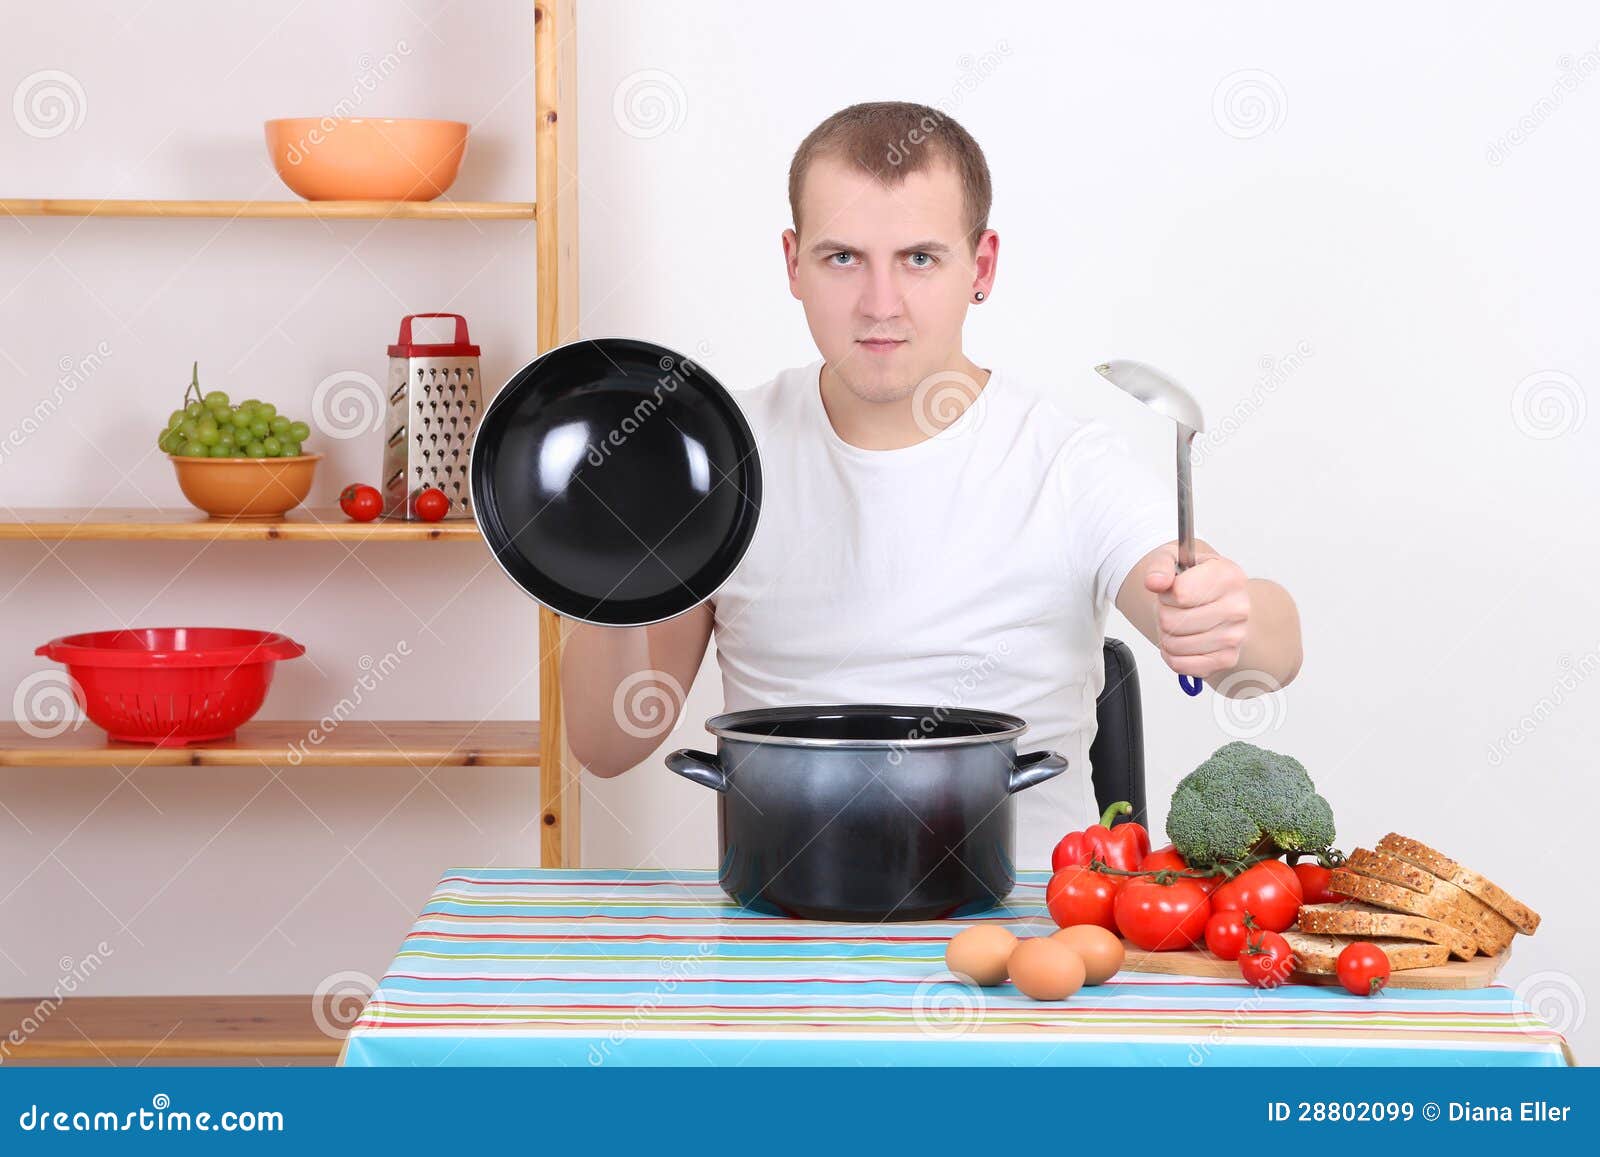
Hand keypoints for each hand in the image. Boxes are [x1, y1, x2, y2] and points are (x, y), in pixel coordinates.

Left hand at [1143, 547, 1250, 681]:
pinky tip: (1183, 641)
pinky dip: (1173, 655)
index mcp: (1229, 576)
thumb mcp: (1175, 560)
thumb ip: (1160, 566)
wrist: (1221, 601)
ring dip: (1167, 635)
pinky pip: (1181, 665)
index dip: (1166, 593)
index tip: (1174, 588)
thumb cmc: (1196, 581)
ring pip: (1174, 644)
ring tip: (1180, 622)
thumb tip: (1155, 582)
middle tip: (1175, 608)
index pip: (1179, 593)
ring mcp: (1235, 636)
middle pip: (1172, 621)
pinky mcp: (1227, 659)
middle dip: (1163, 614)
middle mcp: (1238, 607)